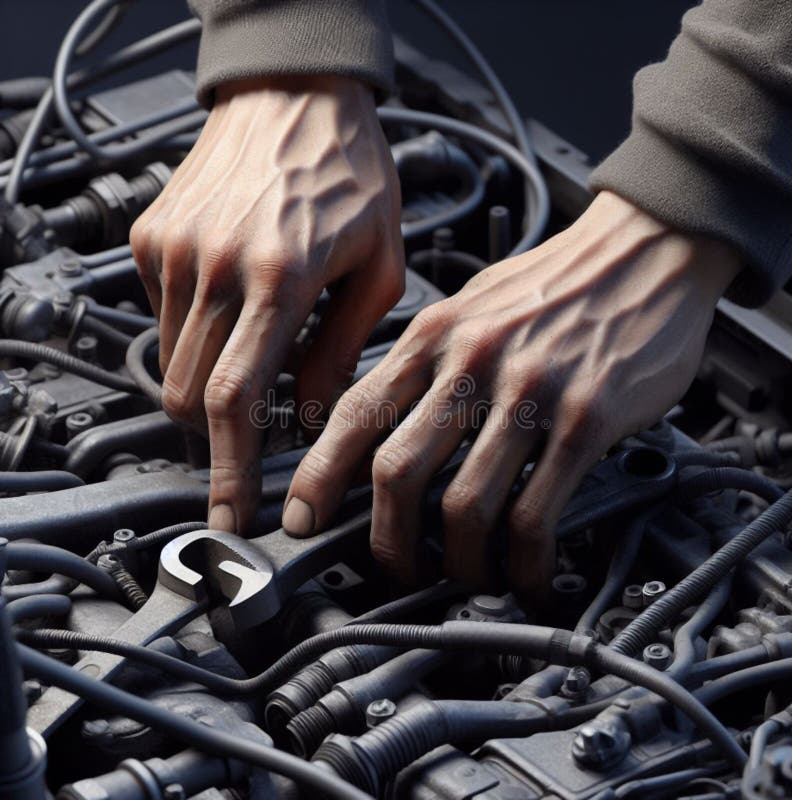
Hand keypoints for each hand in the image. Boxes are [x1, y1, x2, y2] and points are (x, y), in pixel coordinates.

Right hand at [130, 75, 403, 533]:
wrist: (296, 97)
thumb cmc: (351, 173)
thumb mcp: (380, 266)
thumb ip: (346, 349)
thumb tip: (315, 414)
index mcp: (280, 278)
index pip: (239, 401)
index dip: (233, 471)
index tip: (231, 515)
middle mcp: (216, 266)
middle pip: (190, 396)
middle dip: (217, 439)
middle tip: (249, 447)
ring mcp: (175, 250)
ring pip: (170, 364)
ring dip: (208, 390)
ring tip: (254, 367)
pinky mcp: (152, 238)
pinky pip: (162, 319)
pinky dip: (195, 341)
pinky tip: (235, 317)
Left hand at [282, 191, 741, 595]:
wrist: (645, 247)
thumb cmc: (556, 281)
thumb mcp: (472, 303)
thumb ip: (427, 359)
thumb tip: (387, 420)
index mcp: (435, 333)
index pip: (356, 415)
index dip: (319, 478)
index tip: (303, 518)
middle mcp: (472, 361)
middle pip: (398, 472)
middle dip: (388, 541)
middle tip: (395, 569)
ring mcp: (528, 391)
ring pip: (464, 504)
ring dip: (459, 562)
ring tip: (469, 578)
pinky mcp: (584, 418)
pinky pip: (537, 511)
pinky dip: (525, 560)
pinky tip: (529, 573)